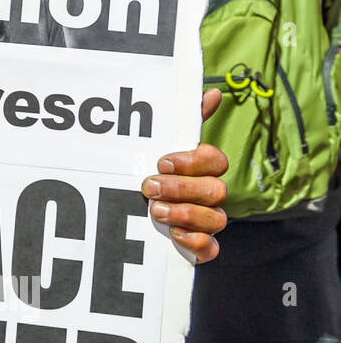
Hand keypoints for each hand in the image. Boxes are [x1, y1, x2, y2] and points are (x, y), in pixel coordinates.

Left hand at [140, 88, 227, 263]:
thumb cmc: (151, 173)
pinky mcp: (199, 247)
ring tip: (154, 211)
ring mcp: (207, 222)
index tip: (162, 161)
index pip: (215, 160)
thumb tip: (214, 93)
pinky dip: (197, 243)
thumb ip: (185, 120)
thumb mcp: (161, 145)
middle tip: (150, 187)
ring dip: (185, 214)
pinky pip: (212, 250)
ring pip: (216, 219)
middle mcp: (209, 195)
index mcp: (202, 170)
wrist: (126, 213)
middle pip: (215, 190)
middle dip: (181, 189)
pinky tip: (175, 236)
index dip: (192, 161)